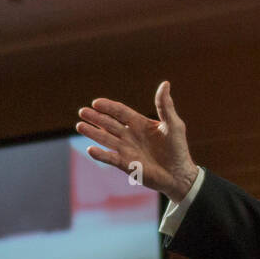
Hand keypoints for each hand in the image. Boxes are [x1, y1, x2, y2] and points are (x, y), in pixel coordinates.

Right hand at [75, 81, 199, 202]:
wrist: (180, 175)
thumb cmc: (178, 149)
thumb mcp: (173, 124)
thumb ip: (165, 106)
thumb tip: (165, 83)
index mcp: (140, 123)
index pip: (120, 112)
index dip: (108, 107)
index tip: (96, 102)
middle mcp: (130, 135)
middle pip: (109, 124)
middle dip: (96, 118)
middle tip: (82, 112)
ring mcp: (127, 150)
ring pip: (106, 139)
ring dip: (93, 133)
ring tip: (79, 126)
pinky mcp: (126, 165)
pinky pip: (111, 158)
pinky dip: (101, 155)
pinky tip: (90, 149)